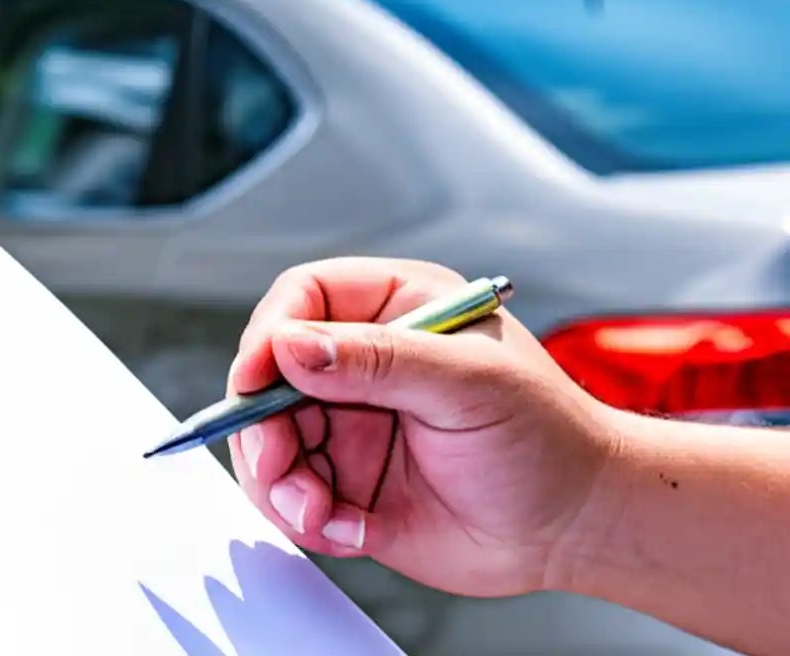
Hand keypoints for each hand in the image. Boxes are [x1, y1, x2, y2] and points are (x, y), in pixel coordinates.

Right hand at [228, 258, 620, 597]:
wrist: (575, 527)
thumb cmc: (548, 438)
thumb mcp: (469, 383)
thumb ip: (378, 360)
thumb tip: (291, 346)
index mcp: (396, 310)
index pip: (303, 299)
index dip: (269, 336)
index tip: (256, 378)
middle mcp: (363, 365)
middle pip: (268, 377)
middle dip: (261, 426)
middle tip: (277, 463)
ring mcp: (350, 425)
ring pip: (269, 442)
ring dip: (279, 483)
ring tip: (321, 513)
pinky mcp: (347, 484)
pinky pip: (291, 497)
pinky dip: (304, 519)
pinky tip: (350, 530)